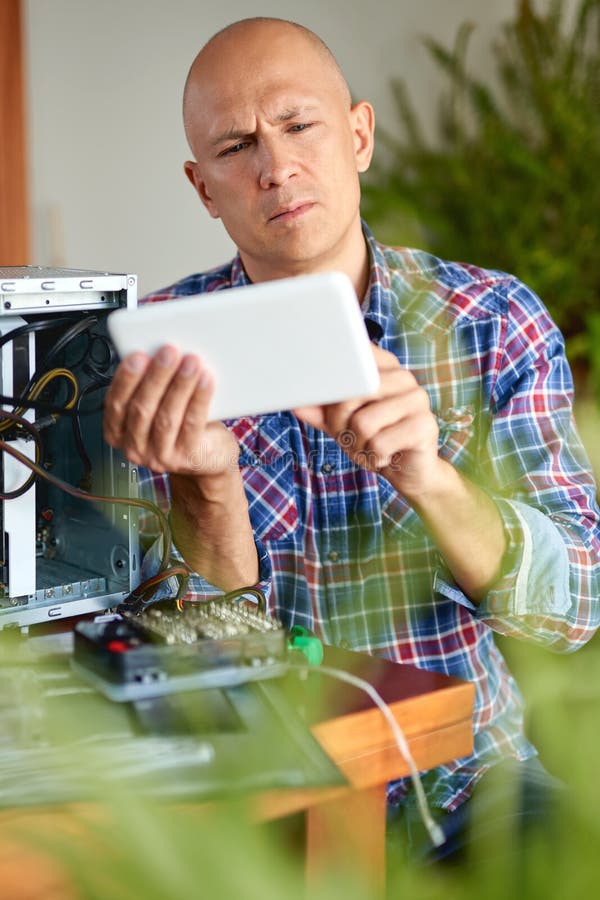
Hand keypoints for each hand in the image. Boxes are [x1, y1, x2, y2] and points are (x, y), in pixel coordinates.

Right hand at [103, 345, 238, 475]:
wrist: (206, 456)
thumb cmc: (178, 424)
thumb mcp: (157, 404)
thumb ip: (150, 385)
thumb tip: (158, 352)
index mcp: (118, 430)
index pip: (115, 403)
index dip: (126, 378)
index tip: (139, 355)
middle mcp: (135, 446)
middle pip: (142, 409)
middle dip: (156, 376)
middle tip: (169, 351)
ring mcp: (160, 455)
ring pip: (166, 417)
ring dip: (179, 385)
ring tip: (191, 362)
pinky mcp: (186, 456)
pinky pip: (192, 424)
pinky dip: (199, 399)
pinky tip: (205, 381)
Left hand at [293, 345, 442, 498]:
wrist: (410, 471)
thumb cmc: (375, 439)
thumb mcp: (341, 423)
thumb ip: (320, 409)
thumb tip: (294, 401)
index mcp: (382, 366)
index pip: (346, 365)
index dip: (330, 390)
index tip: (329, 409)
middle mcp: (403, 377)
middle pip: (350, 396)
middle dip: (340, 425)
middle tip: (349, 439)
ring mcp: (417, 399)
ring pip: (363, 423)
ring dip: (357, 446)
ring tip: (368, 449)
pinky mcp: (425, 425)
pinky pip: (379, 443)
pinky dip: (373, 458)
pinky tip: (384, 457)